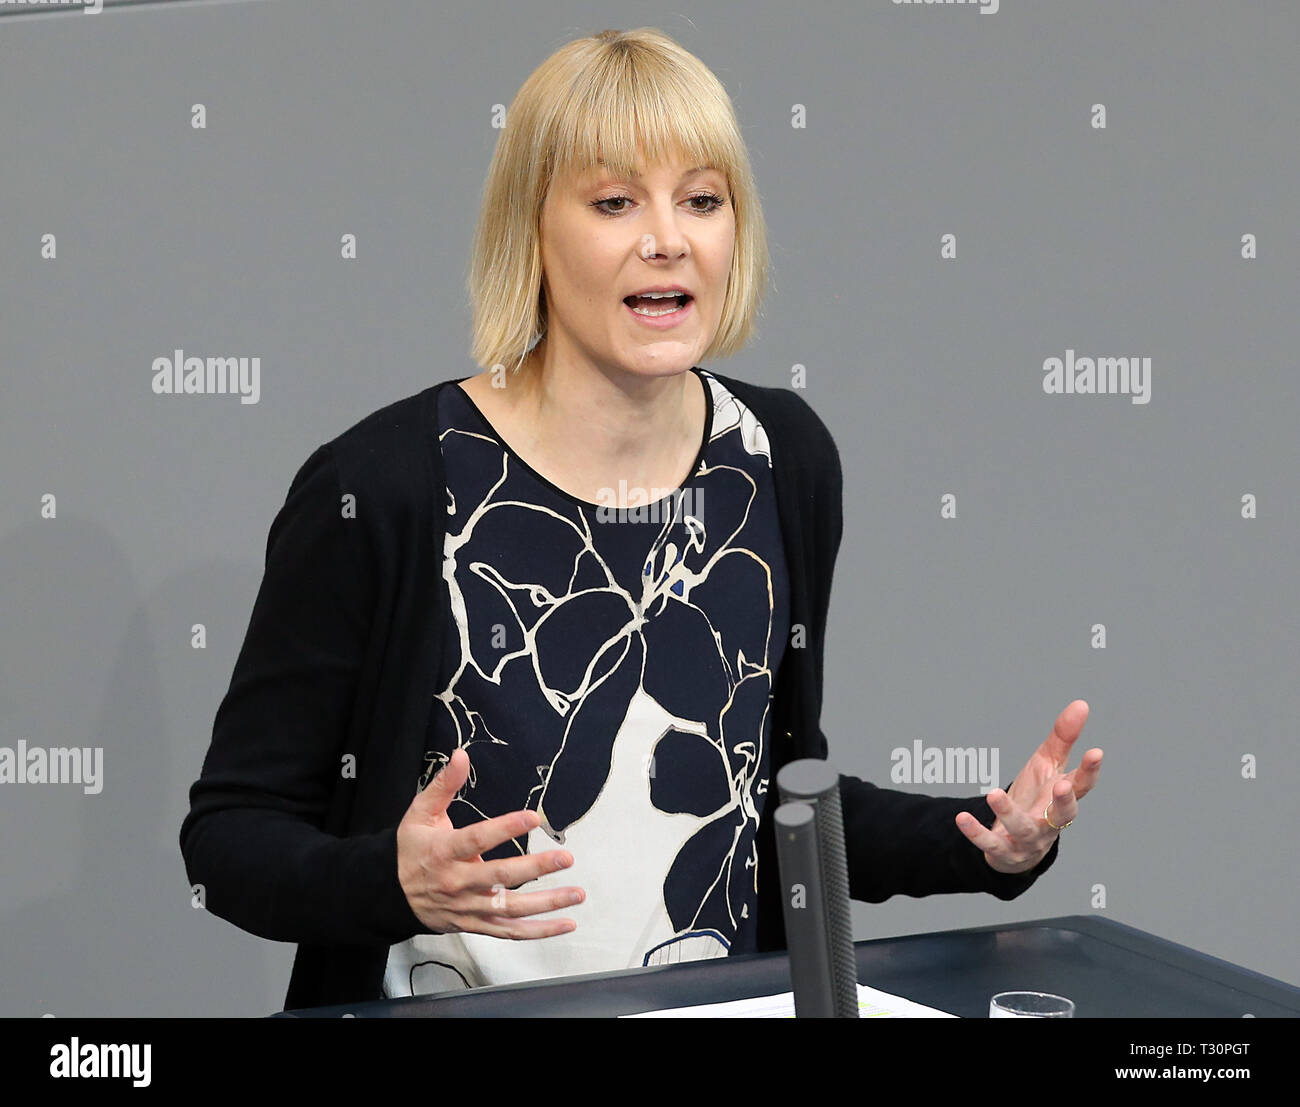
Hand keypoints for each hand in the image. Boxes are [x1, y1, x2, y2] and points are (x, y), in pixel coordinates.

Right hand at [396, 748, 584, 937]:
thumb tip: (461, 755)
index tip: (533, 817)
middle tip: (566, 858)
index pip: (477, 839)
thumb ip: (443, 785)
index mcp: (443, 852)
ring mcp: (467, 907)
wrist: (390, 893)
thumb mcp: (420, 813)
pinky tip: (564, 924)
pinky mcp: (475, 924)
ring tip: (577, 894)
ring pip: (510, 909)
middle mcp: (457, 882)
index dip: (505, 828)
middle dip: (536, 868)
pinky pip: (509, 932)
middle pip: (499, 877)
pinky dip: (537, 931)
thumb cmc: (411, 848)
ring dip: (546, 903)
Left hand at [954, 699, 1102, 874]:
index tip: (1096, 752)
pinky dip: (976, 832)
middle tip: (1062, 785)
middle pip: (1063, 815)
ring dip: (1009, 813)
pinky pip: (990, 843)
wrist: (1016, 842)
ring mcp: (1029, 839)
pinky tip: (962, 817)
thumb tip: (1081, 704)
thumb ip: (1063, 738)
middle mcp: (1051, 822)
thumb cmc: (1037, 798)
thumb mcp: (1047, 765)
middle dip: (1064, 802)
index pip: (1082, 786)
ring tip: (994, 793)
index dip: (1090, 770)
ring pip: (1023, 829)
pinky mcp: (1004, 852)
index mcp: (1062, 798)